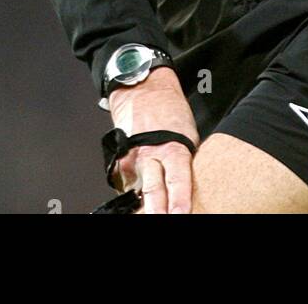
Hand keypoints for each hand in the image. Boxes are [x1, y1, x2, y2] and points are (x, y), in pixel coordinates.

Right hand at [108, 66, 200, 213]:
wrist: (142, 88)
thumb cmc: (169, 110)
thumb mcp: (188, 134)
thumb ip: (185, 162)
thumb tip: (189, 187)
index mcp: (173, 148)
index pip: (178, 180)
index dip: (179, 200)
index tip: (180, 214)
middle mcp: (149, 155)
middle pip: (153, 191)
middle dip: (157, 211)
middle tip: (162, 219)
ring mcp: (131, 159)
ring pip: (136, 193)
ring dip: (144, 206)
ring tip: (151, 211)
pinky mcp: (119, 161)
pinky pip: (126, 185)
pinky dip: (134, 192)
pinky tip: (139, 198)